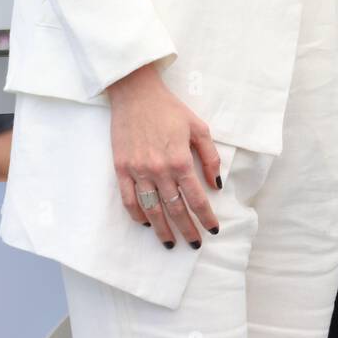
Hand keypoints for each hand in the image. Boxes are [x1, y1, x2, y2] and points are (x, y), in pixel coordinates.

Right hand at [106, 64, 223, 247]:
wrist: (136, 94)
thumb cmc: (170, 109)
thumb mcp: (199, 127)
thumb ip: (210, 156)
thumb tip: (216, 183)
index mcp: (180, 160)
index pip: (196, 198)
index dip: (206, 217)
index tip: (212, 230)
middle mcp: (159, 170)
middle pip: (175, 209)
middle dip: (186, 230)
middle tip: (194, 243)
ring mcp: (138, 171)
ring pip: (152, 210)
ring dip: (162, 230)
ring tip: (169, 243)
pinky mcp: (121, 169)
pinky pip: (129, 200)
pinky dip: (137, 215)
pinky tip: (146, 224)